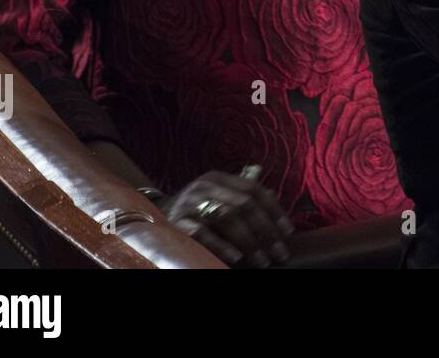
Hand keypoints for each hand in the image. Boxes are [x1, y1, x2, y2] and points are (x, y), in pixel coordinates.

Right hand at [163, 170, 293, 267]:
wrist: (150, 215)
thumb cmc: (194, 209)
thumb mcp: (217, 197)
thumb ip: (242, 196)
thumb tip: (276, 196)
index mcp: (218, 178)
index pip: (254, 190)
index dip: (274, 210)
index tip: (288, 232)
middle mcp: (204, 186)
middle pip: (244, 204)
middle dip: (266, 230)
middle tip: (279, 252)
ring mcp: (189, 203)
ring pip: (226, 217)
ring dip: (249, 240)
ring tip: (263, 260)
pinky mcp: (176, 222)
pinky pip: (202, 233)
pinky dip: (221, 245)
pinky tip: (236, 257)